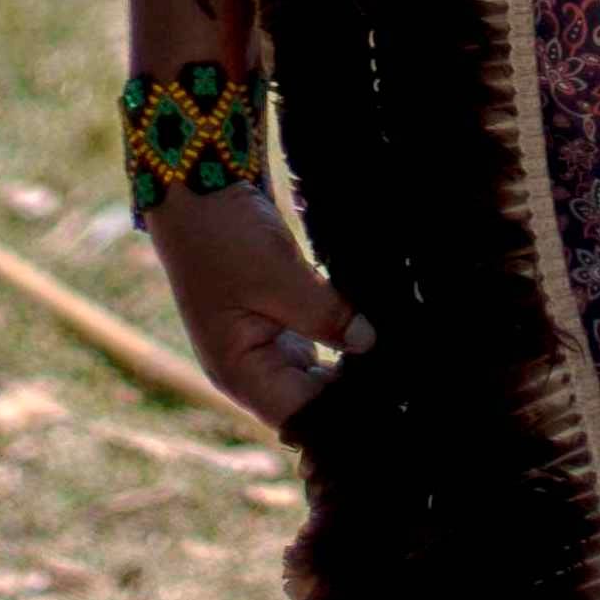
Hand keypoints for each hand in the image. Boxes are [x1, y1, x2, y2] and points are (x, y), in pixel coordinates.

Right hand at [143, 182, 372, 427]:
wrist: (197, 183)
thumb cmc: (223, 235)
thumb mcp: (278, 275)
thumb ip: (326, 314)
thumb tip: (369, 343)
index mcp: (238, 372)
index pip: (299, 416)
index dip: (340, 415)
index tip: (387, 398)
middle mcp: (249, 367)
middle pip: (309, 400)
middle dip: (351, 391)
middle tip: (401, 377)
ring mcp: (262, 343)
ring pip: (316, 373)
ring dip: (350, 365)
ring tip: (394, 359)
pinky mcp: (277, 316)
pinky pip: (316, 341)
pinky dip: (342, 338)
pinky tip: (373, 330)